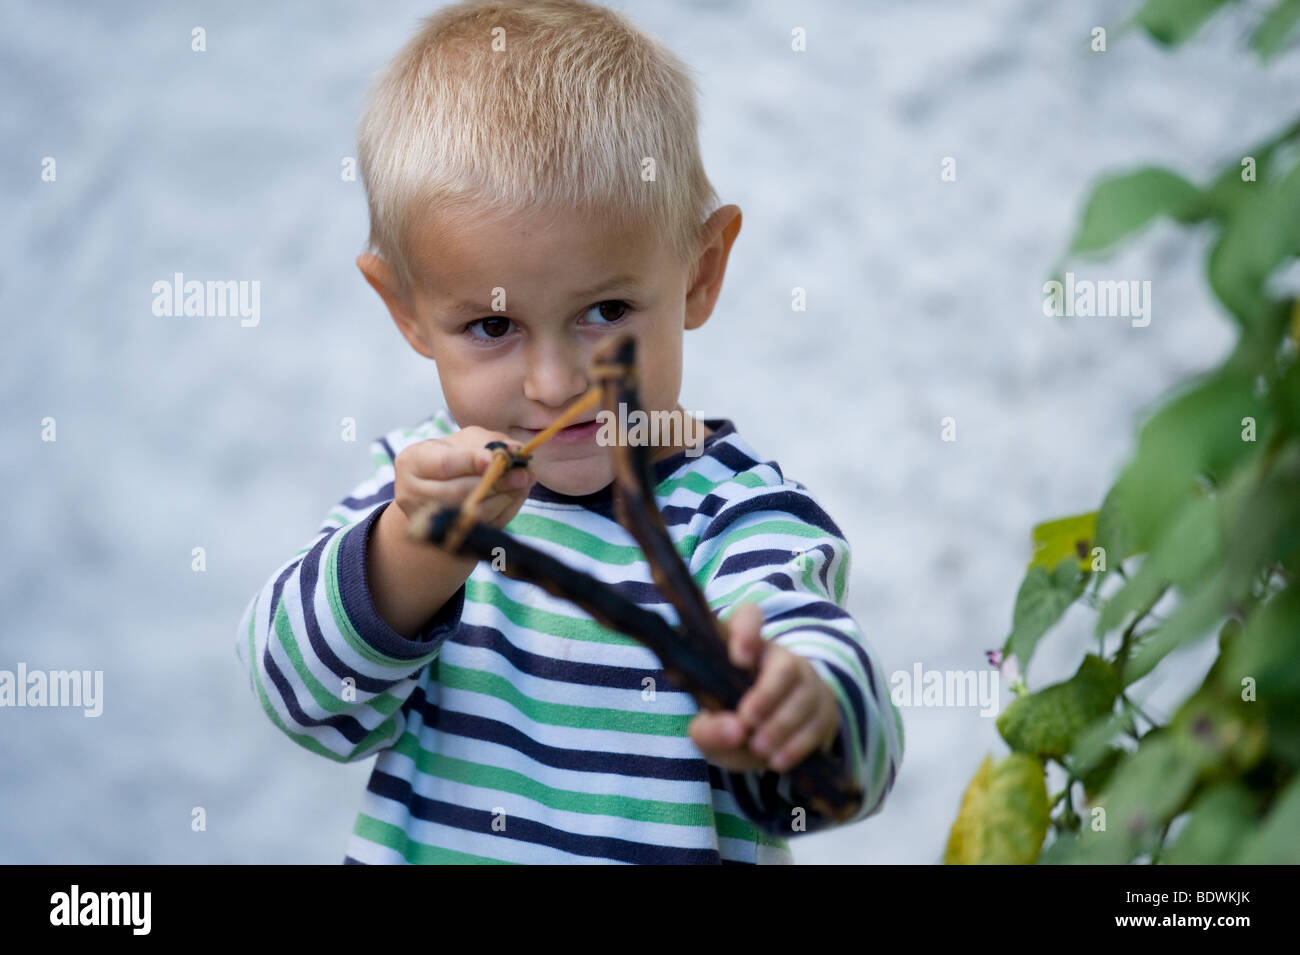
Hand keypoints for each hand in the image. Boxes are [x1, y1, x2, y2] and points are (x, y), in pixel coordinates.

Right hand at [393, 425, 536, 528]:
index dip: (472, 462)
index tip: (497, 459)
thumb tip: (517, 450)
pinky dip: (504, 510)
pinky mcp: (447, 536)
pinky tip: (516, 496)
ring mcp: (428, 520)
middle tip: (523, 474)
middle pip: (458, 492)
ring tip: (523, 482)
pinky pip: (482, 527)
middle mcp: (412, 494)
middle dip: (496, 482)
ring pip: (472, 513)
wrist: (435, 489)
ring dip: (504, 497)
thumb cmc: (452, 457)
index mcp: (413, 462)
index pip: (444, 464)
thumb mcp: (466, 441)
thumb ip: (491, 442)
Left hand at [687, 603, 840, 773]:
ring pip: (805, 695)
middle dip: (767, 695)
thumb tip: (736, 731)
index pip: (748, 618)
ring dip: (782, 725)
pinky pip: (819, 722)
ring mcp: (806, 682)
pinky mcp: (824, 709)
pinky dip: (798, 744)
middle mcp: (778, 657)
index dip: (747, 631)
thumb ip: (709, 731)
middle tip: (747, 721)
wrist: (762, 742)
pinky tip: (778, 760)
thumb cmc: (729, 723)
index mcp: (742, 649)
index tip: (739, 658)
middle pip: (784, 666)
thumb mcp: (708, 731)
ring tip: (759, 748)